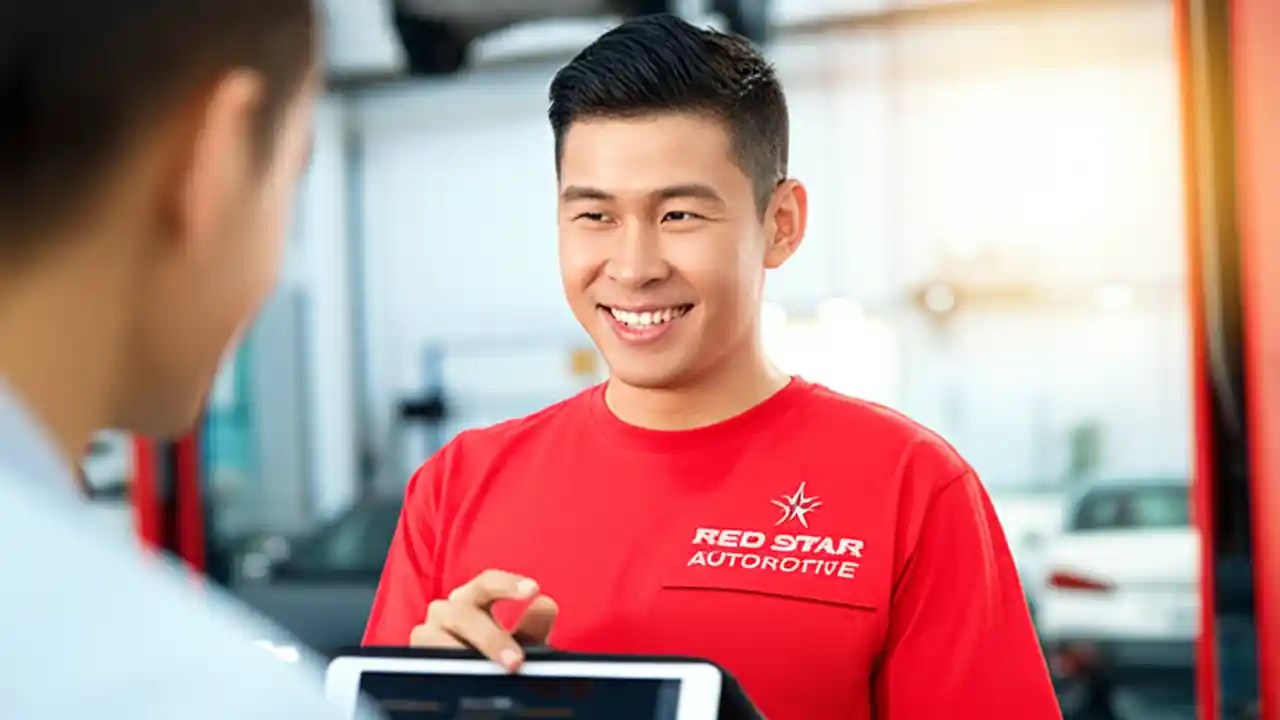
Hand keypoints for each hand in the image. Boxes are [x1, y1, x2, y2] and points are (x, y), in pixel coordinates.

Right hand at [409, 569, 558, 670]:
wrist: (467, 680)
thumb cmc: (493, 654)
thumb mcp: (520, 642)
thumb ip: (534, 626)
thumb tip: (546, 604)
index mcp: (472, 597)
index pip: (488, 582)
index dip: (508, 584)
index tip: (533, 589)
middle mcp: (446, 610)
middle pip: (463, 612)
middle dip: (491, 637)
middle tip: (516, 661)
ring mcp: (427, 633)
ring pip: (438, 637)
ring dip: (463, 655)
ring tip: (487, 672)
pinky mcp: (416, 657)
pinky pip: (425, 660)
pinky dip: (444, 668)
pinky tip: (461, 677)